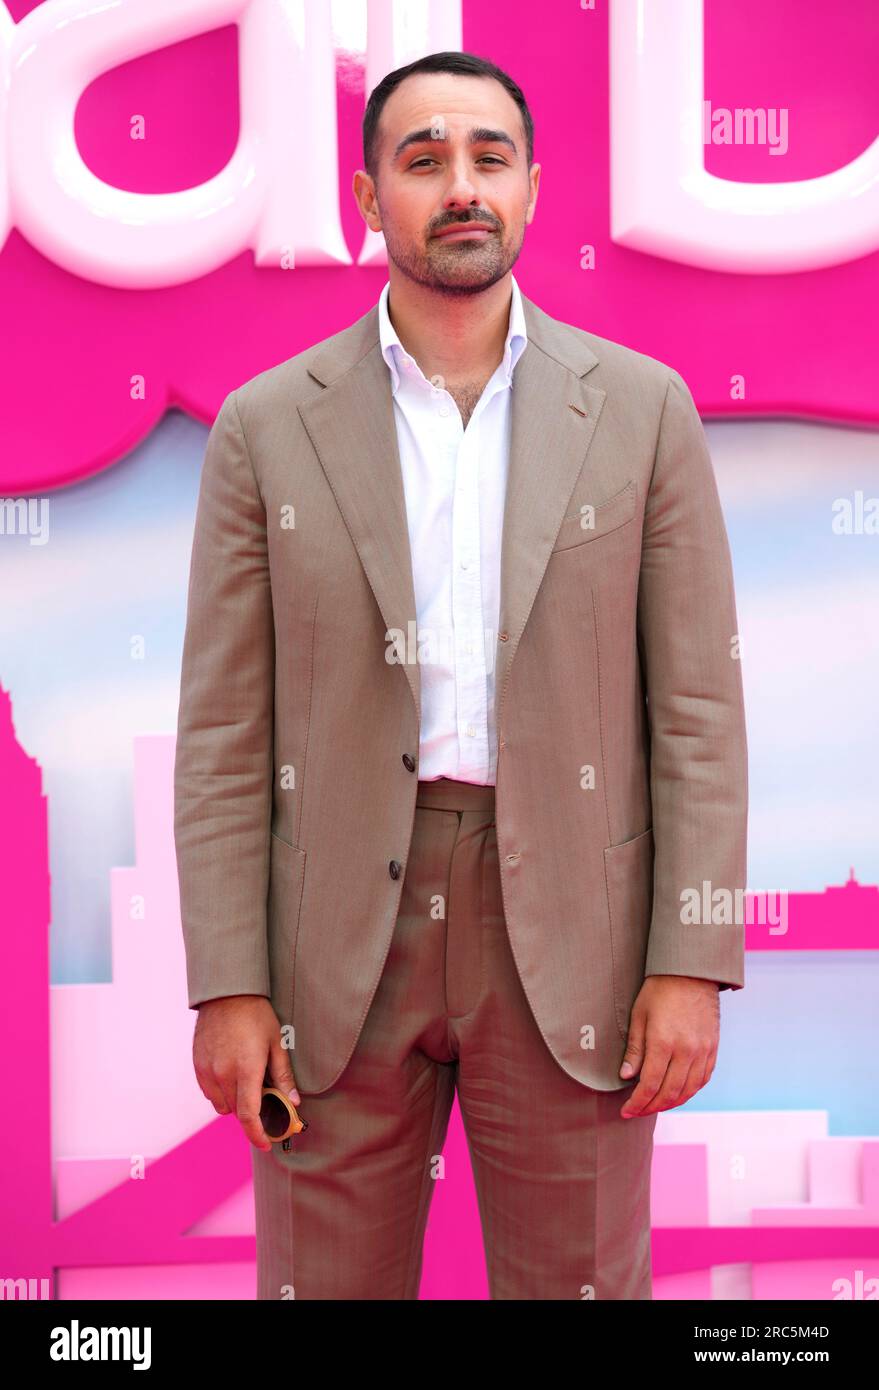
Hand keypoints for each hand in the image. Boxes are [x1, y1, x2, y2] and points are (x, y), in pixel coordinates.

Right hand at [192, 995, 300, 1150]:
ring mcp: (207, 1070)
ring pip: (220, 1104)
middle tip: (264, 1097)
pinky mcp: (197, 1064)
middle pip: (236, 1112)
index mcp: (246, 1071)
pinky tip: (230, 1074)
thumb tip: (293, 1102)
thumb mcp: (277, 1043)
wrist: (227, 992)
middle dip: (250, 1112)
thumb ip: (283, 1076)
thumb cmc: (256, 1015)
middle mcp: (223, 1074)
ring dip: (234, 1102)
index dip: (257, 1135)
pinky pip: (208, 1091)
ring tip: (246, 1081)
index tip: (266, 1144)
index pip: (249, 1116)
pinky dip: (220, 1091)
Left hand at [618, 975, 719, 1117]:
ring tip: (655, 1106)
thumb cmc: (659, 991)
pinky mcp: (713, 1048)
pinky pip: (703, 1079)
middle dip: (651, 1107)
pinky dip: (690, 1091)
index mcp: (663, 1042)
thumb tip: (627, 1076)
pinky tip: (678, 1094)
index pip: (649, 1085)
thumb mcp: (639, 1016)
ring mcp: (702, 1051)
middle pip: (669, 1093)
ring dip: (671, 1103)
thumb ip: (635, 1050)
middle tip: (637, 1112)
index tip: (626, 1111)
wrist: (691, 972)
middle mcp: (686, 1051)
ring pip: (688, 1091)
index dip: (637, 1103)